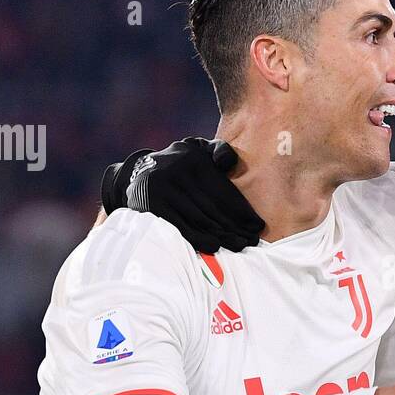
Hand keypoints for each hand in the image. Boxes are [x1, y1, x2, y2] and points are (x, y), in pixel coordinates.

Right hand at [101, 137, 264, 251]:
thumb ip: (219, 150)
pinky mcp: (152, 205)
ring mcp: (163, 188)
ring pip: (199, 218)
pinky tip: (214, 246)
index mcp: (193, 157)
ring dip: (222, 235)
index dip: (241, 210)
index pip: (222, 189)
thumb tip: (226, 164)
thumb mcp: (198, 148)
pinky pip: (179, 225)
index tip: (257, 226)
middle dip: (235, 226)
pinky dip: (198, 237)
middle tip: (252, 241)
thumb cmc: (179, 164)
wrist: (137, 173)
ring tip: (240, 246)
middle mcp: (177, 170)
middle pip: (213, 206)